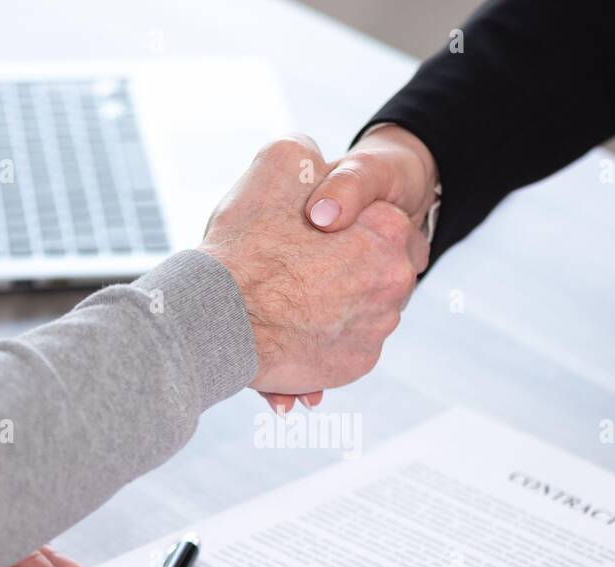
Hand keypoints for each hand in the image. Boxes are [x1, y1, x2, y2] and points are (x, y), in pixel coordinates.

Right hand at [200, 135, 429, 401]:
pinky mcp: (357, 364)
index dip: (344, 222)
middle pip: (373, 268)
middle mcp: (396, 283)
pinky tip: (287, 333)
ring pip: (358, 310)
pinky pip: (342, 348)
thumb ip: (312, 155)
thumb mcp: (281, 160)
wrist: (218, 321)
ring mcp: (379, 328)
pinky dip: (320, 342)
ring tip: (287, 303)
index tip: (313, 231)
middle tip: (299, 266)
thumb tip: (318, 163)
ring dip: (330, 307)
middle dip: (344, 266)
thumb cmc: (246, 241)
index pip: (382, 219)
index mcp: (389, 230)